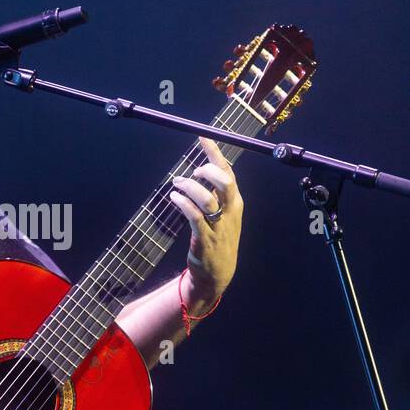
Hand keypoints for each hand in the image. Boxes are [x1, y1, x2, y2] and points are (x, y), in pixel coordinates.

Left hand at [168, 137, 243, 303]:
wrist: (218, 272)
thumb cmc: (218, 237)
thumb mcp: (224, 213)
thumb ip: (216, 192)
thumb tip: (204, 169)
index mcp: (235, 202)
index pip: (228, 172)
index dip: (215, 153)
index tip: (203, 137)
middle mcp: (230, 212)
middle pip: (225, 183)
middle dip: (208, 171)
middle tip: (193, 171)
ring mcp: (219, 226)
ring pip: (208, 200)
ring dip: (191, 188)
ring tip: (177, 184)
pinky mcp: (205, 239)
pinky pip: (195, 218)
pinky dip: (184, 204)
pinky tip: (174, 198)